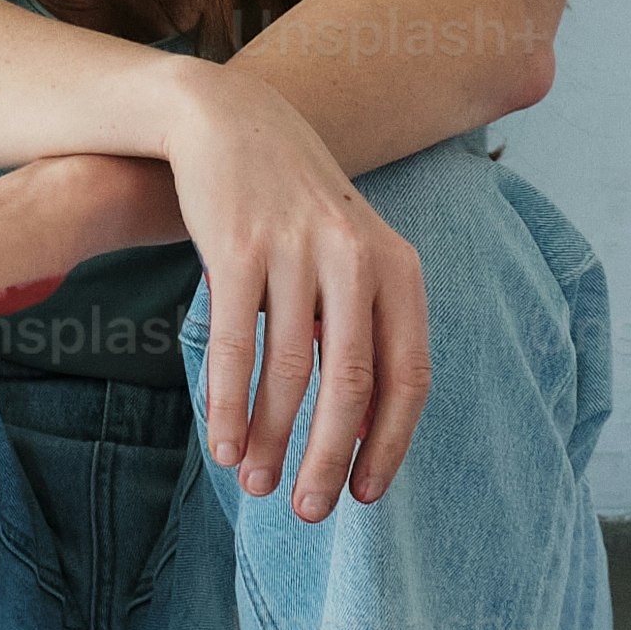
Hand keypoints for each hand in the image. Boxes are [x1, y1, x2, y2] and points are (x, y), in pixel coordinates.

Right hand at [155, 65, 428, 521]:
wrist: (228, 119)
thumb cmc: (293, 205)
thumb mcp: (348, 253)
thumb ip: (362, 324)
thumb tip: (360, 426)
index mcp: (398, 266)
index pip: (409, 375)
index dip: (390, 443)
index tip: (366, 494)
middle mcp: (357, 257)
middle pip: (355, 383)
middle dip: (331, 458)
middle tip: (311, 511)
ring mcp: (298, 249)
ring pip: (292, 371)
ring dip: (270, 439)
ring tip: (254, 484)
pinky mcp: (239, 246)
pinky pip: (237, 344)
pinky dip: (229, 403)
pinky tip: (220, 443)